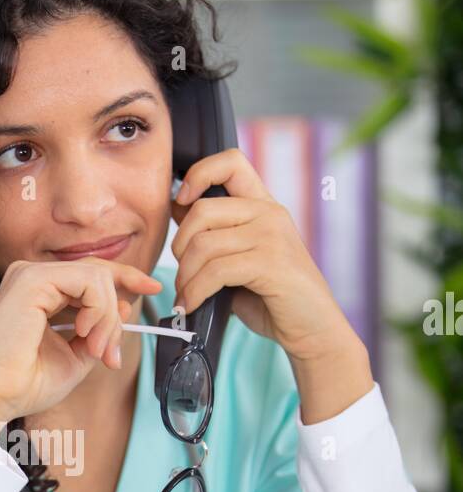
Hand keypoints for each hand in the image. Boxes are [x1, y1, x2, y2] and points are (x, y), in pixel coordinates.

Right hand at [0, 257, 161, 434]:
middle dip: (115, 313)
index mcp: (38, 292)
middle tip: (109, 354)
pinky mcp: (33, 280)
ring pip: (98, 278)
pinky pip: (89, 281)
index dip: (125, 277)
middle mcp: (32, 277)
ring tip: (96, 350)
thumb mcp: (75, 357)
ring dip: (107, 318)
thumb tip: (124, 308)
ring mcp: (31, 274)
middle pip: (98, 273)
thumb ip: (98, 331)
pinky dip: (98, 310)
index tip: (152, 289)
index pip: (90, 274)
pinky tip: (85, 334)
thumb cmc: (25, 384)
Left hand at [170, 148, 373, 421]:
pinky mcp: (271, 264)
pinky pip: (215, 271)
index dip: (198, 173)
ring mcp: (272, 236)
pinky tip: (192, 304)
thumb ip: (215, 236)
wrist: (313, 329)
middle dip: (180, 246)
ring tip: (186, 295)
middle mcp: (269, 214)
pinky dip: (195, 291)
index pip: (230, 162)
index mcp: (263, 206)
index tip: (181, 201)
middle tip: (182, 273)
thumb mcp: (239, 259)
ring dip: (186, 276)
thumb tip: (177, 209)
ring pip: (204, 244)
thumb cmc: (273, 298)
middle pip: (202, 210)